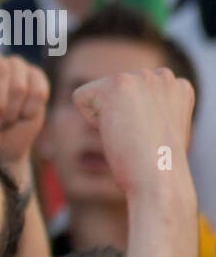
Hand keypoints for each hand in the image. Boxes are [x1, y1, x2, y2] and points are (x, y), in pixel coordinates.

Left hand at [73, 68, 195, 198]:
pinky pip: (80, 97)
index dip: (130, 120)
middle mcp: (163, 76)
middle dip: (116, 115)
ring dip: (104, 118)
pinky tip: (115, 131)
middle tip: (137, 138)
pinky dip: (89, 120)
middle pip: (112, 92)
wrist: (159, 180)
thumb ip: (149, 112)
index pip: (130, 94)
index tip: (147, 137)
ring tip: (129, 134)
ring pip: (97, 94)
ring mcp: (142, 77)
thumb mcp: (159, 131)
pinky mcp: (118, 82)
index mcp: (176, 87)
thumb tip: (127, 113)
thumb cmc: (158, 167)